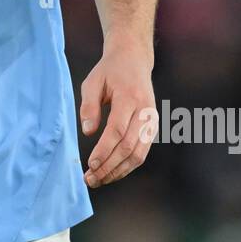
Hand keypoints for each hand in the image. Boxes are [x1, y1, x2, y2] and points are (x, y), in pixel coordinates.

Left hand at [80, 34, 156, 187]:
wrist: (134, 60)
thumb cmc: (110, 71)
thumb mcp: (92, 81)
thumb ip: (89, 106)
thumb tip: (88, 132)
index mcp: (130, 97)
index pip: (118, 129)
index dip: (105, 149)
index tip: (90, 163)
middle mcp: (145, 111)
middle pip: (129, 146)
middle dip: (109, 166)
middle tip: (90, 179)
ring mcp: (151, 120)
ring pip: (138, 154)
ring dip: (118, 171)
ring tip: (98, 180)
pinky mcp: (152, 128)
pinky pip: (142, 152)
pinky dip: (127, 166)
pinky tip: (111, 173)